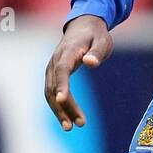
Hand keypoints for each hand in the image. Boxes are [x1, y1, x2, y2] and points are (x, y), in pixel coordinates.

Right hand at [44, 15, 112, 129]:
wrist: (83, 26)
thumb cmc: (95, 35)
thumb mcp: (102, 41)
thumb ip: (96, 52)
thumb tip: (90, 63)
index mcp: (68, 52)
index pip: (62, 70)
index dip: (62, 85)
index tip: (62, 100)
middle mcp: (55, 61)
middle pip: (55, 86)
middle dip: (63, 106)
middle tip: (78, 124)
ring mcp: (52, 68)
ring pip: (51, 92)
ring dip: (60, 110)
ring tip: (73, 127)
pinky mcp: (54, 74)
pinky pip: (53, 92)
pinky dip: (59, 106)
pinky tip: (69, 119)